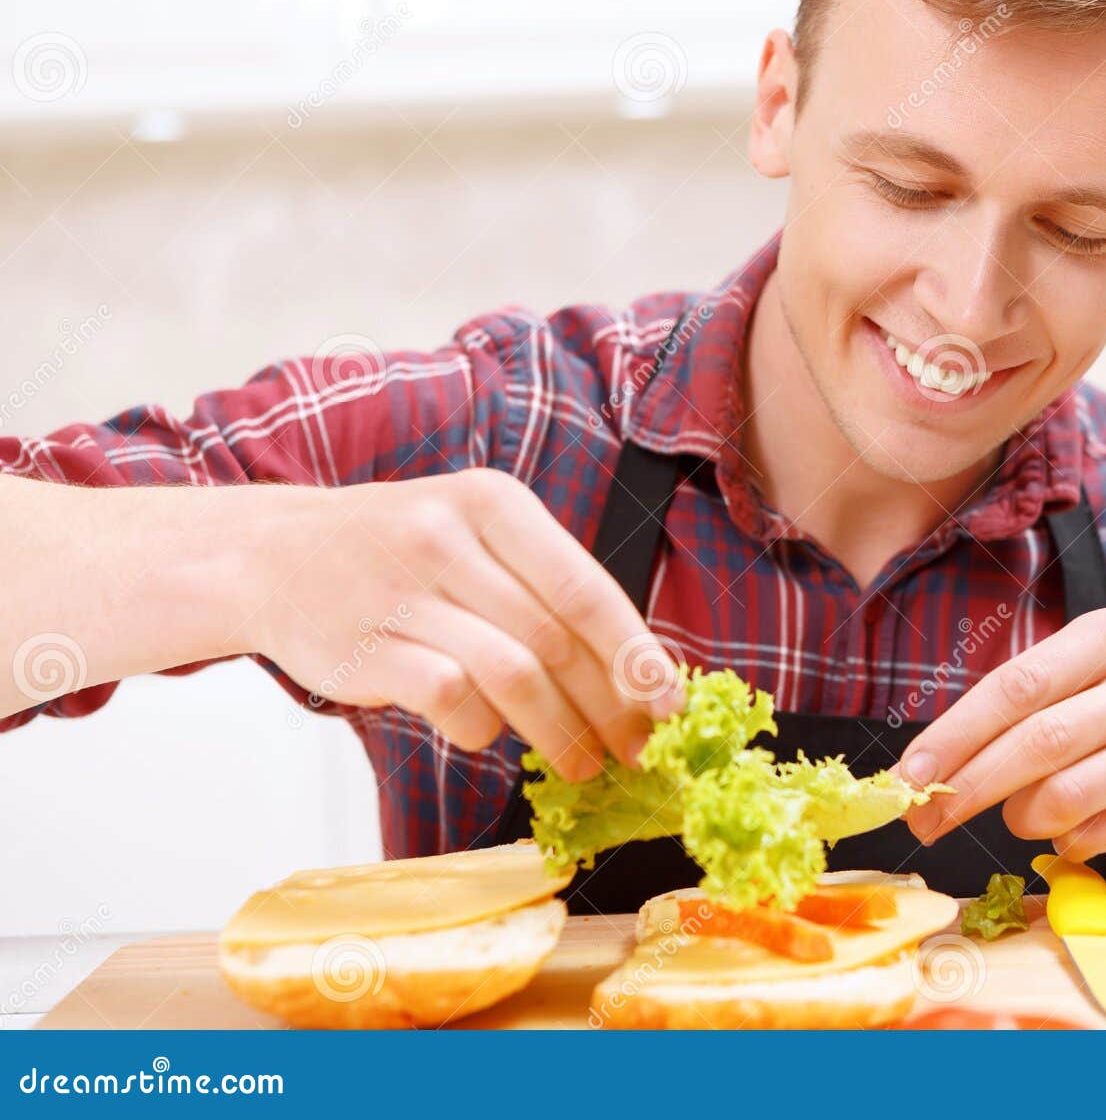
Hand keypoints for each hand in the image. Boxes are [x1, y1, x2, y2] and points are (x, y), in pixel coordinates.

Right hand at [245, 468, 682, 778]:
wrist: (273, 555)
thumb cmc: (401, 553)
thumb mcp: (475, 535)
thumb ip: (545, 587)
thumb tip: (635, 669)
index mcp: (493, 503)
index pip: (585, 588)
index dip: (636, 653)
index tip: (670, 702)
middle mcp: (448, 537)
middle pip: (557, 639)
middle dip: (609, 706)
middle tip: (638, 749)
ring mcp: (401, 592)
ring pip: (513, 675)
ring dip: (561, 731)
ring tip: (585, 763)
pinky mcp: (364, 648)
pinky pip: (452, 701)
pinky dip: (483, 731)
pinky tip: (491, 735)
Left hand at [898, 606, 1105, 874]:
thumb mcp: (1078, 703)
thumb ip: (1012, 721)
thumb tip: (921, 772)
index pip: (1015, 684)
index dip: (953, 734)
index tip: (908, 776)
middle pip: (1036, 738)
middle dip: (969, 785)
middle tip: (926, 821)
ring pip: (1064, 792)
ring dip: (1024, 818)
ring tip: (1027, 817)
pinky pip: (1096, 832)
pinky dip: (1069, 842)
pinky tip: (1083, 831)